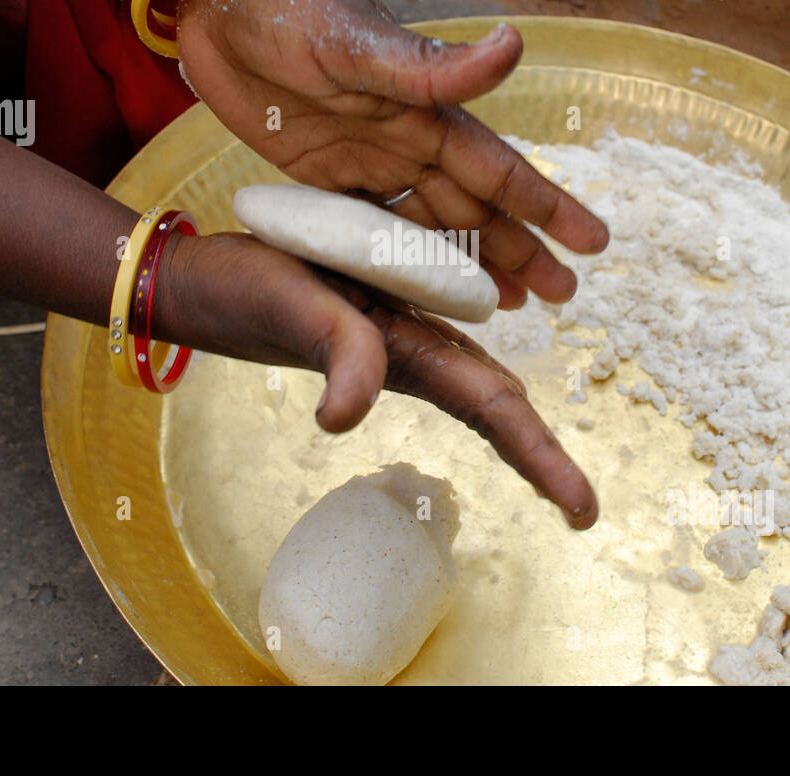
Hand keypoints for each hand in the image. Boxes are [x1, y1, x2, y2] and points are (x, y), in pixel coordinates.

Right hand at [157, 231, 598, 528]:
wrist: (205, 279)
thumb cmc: (247, 294)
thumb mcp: (298, 312)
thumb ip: (337, 354)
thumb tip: (346, 420)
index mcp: (407, 357)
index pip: (492, 412)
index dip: (542, 459)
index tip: (584, 510)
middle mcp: (410, 351)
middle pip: (493, 405)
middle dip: (537, 454)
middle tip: (582, 505)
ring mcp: (396, 331)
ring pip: (472, 372)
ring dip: (512, 413)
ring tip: (546, 450)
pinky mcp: (378, 303)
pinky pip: (440, 325)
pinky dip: (473, 342)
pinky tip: (493, 334)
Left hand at [174, 0, 608, 310]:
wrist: (212, 2)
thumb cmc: (288, 8)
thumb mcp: (359, 42)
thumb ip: (434, 65)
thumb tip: (515, 45)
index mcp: (425, 111)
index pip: (499, 170)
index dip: (546, 208)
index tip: (595, 242)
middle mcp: (406, 141)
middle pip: (474, 209)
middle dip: (519, 251)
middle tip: (561, 296)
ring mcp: (366, 162)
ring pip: (430, 226)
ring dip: (466, 263)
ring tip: (505, 304)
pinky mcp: (323, 177)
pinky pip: (370, 230)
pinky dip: (398, 260)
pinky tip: (417, 287)